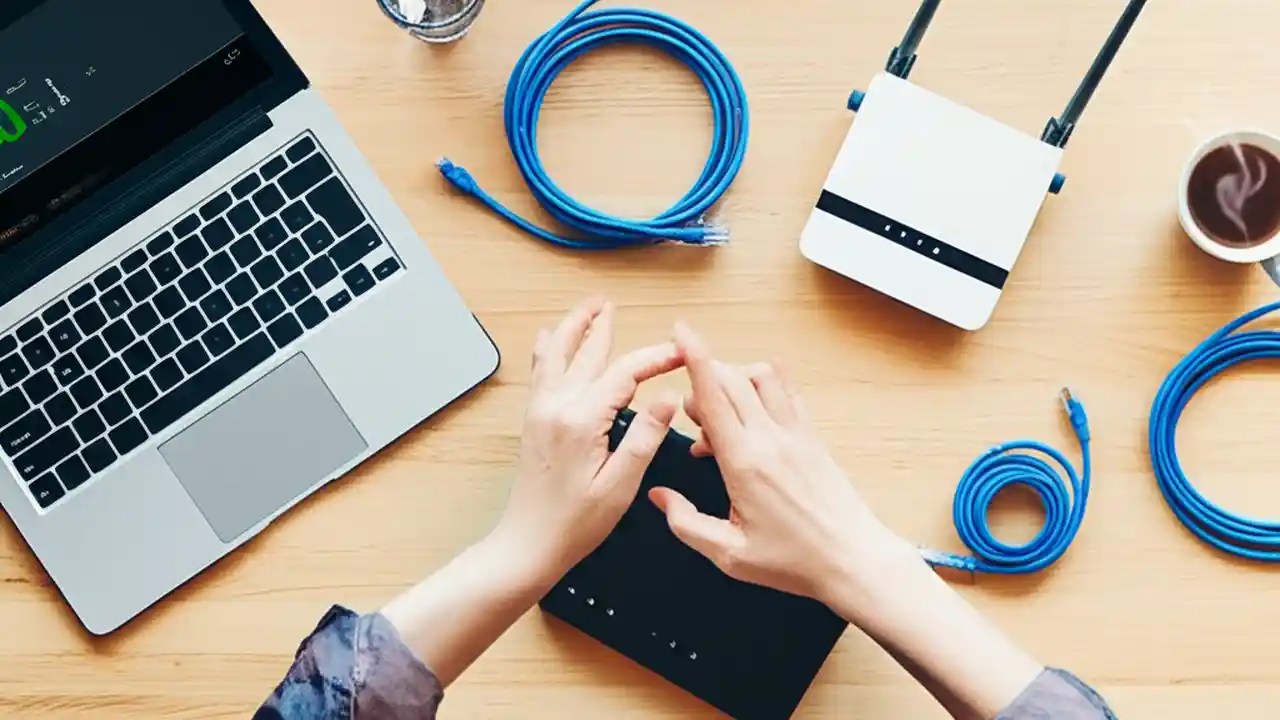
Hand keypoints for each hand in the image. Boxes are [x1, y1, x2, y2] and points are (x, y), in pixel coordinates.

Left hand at [495, 298, 683, 582]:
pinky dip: (549, 350)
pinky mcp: (533, 421)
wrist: (528, 544)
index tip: (680, 353)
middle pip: (587, 354)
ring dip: (574, 328)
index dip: (655, 358)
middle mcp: (557, 407)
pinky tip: (550, 339)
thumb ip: (644, 438)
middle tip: (618, 306)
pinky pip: (541, 372)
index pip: (625, 374)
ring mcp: (541, 412)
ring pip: (557, 355)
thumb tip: (665, 398)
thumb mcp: (620, 485)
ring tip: (588, 308)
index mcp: (582, 421)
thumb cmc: (575, 523)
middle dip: (605, 327)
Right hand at [650, 323, 916, 609]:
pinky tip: (754, 414)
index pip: (714, 395)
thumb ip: (686, 523)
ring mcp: (796, 434)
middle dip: (704, 379)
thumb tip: (658, 496)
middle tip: (692, 415)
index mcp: (744, 463)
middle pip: (732, 378)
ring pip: (762, 377)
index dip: (695, 357)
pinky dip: (765, 388)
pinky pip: (788, 393)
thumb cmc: (793, 562)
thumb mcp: (729, 555)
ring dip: (735, 380)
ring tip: (723, 418)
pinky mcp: (813, 437)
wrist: (853, 560)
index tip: (681, 332)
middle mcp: (771, 439)